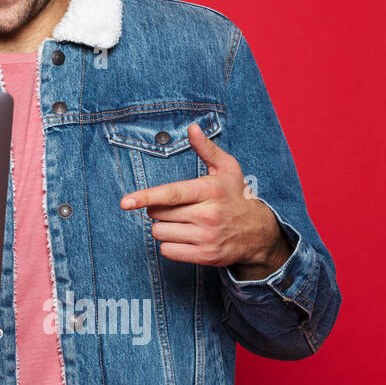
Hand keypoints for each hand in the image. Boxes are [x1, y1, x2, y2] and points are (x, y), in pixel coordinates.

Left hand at [120, 122, 289, 273]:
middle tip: (178, 206)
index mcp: (210, 191)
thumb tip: (191, 128)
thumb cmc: (237, 196)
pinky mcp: (206, 256)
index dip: (146, 197)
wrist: (260, 233)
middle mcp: (208, 215)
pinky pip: (168, 251)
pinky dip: (170, 244)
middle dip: (159, 208)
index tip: (125, 202)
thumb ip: (206, 148)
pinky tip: (185, 236)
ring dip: (164, 227)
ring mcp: (207, 238)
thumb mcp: (228, 169)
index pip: (172, 194)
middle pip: (158, 213)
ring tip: (183, 222)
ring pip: (159, 232)